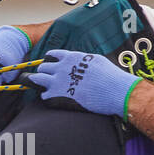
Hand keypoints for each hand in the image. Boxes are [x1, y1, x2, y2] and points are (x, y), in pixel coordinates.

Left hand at [25, 50, 140, 119]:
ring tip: (47, 88)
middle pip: (43, 67)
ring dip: (40, 84)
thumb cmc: (110, 77)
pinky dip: (47, 97)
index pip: (51, 55)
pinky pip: (43, 95)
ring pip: (37, 79)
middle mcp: (62, 67)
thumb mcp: (96, 61)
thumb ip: (82, 61)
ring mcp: (58, 81)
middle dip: (44, 73)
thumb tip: (79, 62)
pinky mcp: (58, 95)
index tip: (53, 67)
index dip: (51, 62)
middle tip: (49, 80)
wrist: (115, 91)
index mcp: (71, 57)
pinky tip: (53, 99)